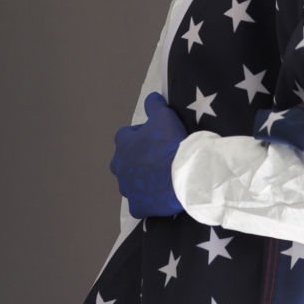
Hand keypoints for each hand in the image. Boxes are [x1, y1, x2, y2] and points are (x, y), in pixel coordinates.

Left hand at [110, 92, 186, 218]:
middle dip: (136, 159)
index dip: (140, 135)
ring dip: (141, 179)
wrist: (183, 173)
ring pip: (130, 183)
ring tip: (160, 177)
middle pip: (123, 161)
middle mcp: (120, 167)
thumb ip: (154, 106)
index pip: (125, 136)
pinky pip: (138, 204)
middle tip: (157, 157)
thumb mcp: (164, 117)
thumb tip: (151, 97)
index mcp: (123, 144)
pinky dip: (146, 201)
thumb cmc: (170, 143)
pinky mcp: (137, 206)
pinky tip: (158, 198)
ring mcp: (127, 188)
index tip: (154, 137)